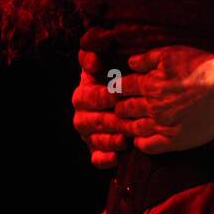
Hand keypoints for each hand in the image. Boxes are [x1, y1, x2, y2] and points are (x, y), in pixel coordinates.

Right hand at [72, 48, 132, 170]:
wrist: (131, 98)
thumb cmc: (119, 75)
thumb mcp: (107, 59)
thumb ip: (94, 53)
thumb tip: (92, 59)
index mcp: (83, 93)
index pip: (87, 96)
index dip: (101, 96)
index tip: (117, 94)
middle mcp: (82, 115)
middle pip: (90, 121)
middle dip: (109, 120)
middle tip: (127, 119)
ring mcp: (89, 135)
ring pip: (94, 140)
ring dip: (108, 140)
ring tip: (125, 139)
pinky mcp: (97, 151)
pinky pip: (96, 159)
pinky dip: (104, 159)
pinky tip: (116, 157)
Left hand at [112, 46, 213, 153]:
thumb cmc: (201, 68)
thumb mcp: (172, 53)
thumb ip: (148, 58)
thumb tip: (130, 63)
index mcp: (149, 84)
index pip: (121, 88)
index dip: (117, 89)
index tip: (116, 91)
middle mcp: (150, 106)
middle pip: (124, 109)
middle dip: (119, 108)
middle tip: (118, 109)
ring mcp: (161, 125)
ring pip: (133, 128)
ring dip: (126, 126)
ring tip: (126, 125)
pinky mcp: (174, 140)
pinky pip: (148, 146)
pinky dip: (140, 144)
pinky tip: (140, 141)